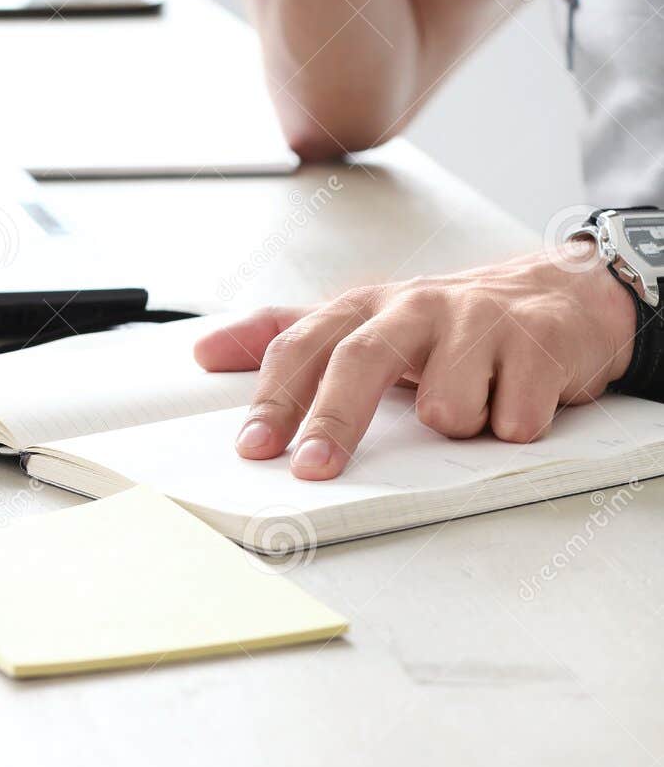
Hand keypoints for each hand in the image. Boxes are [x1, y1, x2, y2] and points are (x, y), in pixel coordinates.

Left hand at [193, 249, 636, 478]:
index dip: (274, 397)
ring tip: (474, 400)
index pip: (305, 345)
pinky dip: (514, 424)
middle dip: (334, 420)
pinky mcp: (537, 342)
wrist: (561, 296)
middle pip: (361, 361)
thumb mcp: (366, 322)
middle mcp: (417, 305)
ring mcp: (479, 320)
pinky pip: (511, 420)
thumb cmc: (449, 321)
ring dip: (460, 424)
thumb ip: (288, 337)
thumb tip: (205, 351)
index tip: (254, 447)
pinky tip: (517, 398)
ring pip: (446, 407)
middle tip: (315, 470)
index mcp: (369, 306)